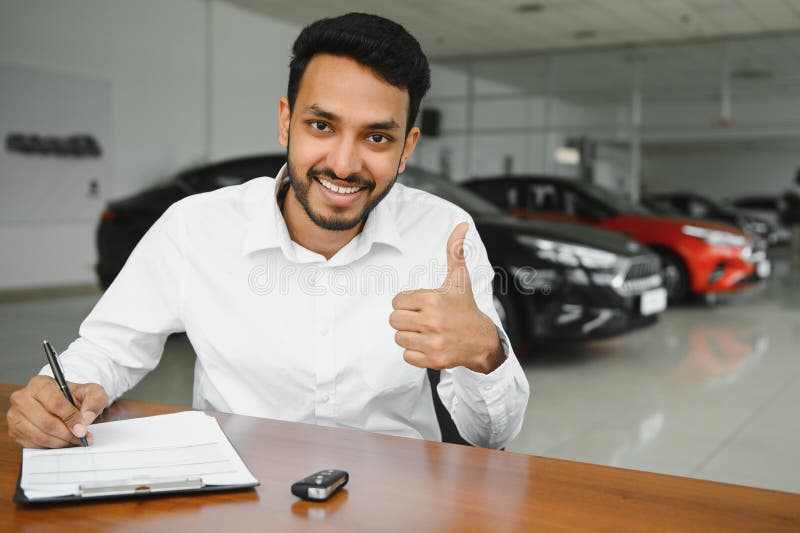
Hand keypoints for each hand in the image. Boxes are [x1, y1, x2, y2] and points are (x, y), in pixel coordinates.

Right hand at [7, 375, 107, 447]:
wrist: (65, 402)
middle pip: (46, 422)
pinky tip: (62, 442)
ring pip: (39, 435)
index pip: (54, 402)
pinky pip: (33, 444)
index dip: (70, 418)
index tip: (82, 429)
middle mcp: (23, 397)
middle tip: (81, 438)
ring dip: (60, 442)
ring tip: (74, 440)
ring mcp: (15, 415)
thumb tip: (86, 418)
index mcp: (40, 384)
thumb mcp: (92, 392)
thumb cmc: (76, 396)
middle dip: (67, 434)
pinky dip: (50, 446)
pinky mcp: (15, 431)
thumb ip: (95, 401)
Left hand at [390, 222, 503, 373]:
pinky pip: (406, 356)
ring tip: (426, 332)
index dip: (407, 303)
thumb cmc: (465, 307)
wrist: (482, 340)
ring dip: (410, 336)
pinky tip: (429, 345)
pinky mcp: (433, 360)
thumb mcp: (459, 279)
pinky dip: (415, 353)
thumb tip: (462, 225)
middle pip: (394, 320)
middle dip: (406, 319)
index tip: (423, 305)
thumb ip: (455, 251)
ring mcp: (432, 342)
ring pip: (399, 338)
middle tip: (423, 319)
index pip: (397, 301)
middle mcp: (432, 321)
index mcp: (432, 299)